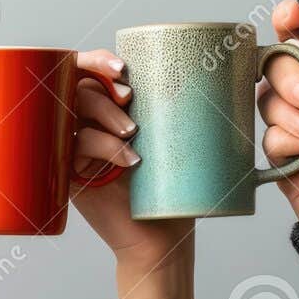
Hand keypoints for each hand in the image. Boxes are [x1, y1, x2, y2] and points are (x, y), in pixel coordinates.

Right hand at [66, 49, 199, 298]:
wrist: (163, 237)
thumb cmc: (175, 188)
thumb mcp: (179, 142)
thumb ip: (185, 110)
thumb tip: (227, 71)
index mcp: (110, 110)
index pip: (90, 72)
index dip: (98, 61)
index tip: (123, 68)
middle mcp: (88, 125)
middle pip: (77, 87)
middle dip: (101, 87)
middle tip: (128, 99)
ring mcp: (75, 149)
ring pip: (72, 115)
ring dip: (101, 115)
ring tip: (133, 132)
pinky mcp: (71, 174)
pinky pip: (74, 147)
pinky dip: (101, 146)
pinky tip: (128, 159)